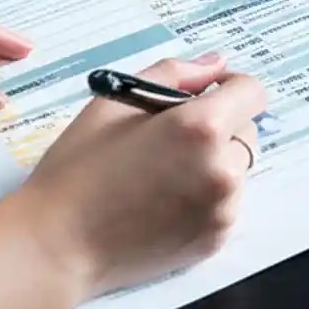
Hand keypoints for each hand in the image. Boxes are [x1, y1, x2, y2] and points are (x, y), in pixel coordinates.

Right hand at [11, 54, 265, 298]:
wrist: (56, 244)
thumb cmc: (78, 168)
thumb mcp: (117, 103)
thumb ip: (175, 74)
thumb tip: (216, 64)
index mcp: (201, 128)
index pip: (252, 92)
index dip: (230, 86)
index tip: (205, 93)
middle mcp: (222, 170)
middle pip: (246, 131)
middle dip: (219, 126)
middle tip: (170, 138)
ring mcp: (223, 209)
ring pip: (237, 169)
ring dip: (214, 163)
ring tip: (162, 174)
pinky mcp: (216, 239)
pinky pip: (226, 203)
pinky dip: (206, 197)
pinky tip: (163, 202)